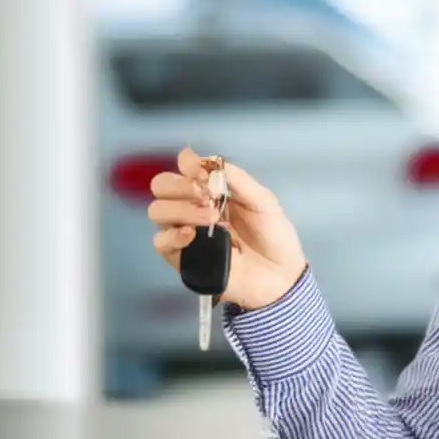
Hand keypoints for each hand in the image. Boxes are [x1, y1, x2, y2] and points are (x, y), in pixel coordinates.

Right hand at [148, 146, 307, 310]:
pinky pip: (161, 242)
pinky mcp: (183, 258)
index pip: (184, 167)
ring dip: (181, 209)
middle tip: (207, 196)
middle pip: (162, 186)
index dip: (187, 163)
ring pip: (158, 211)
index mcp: (212, 190)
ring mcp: (186, 232)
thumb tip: (210, 162)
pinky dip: (173, 235)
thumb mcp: (264, 202)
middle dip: (180, 185)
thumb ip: (238, 181)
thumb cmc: (274, 237)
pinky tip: (193, 234)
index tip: (202, 171)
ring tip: (212, 217)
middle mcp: (193, 207)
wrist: (280, 276)